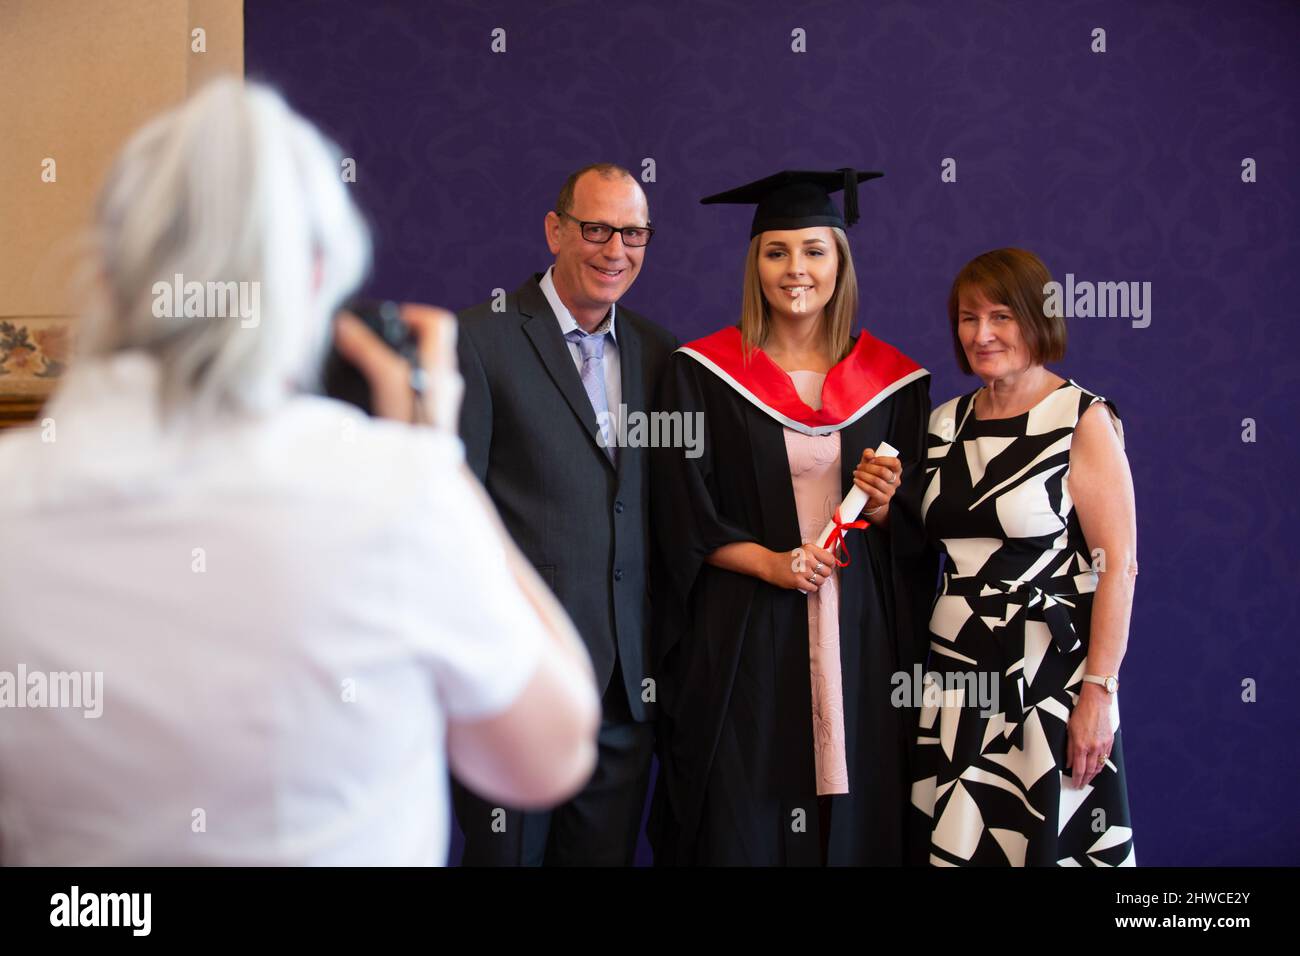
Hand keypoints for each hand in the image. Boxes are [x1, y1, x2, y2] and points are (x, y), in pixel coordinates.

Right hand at [333, 303, 462, 428]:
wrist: (426, 472)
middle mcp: (445, 380)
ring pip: (419, 369)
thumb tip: (344, 325)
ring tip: (369, 369)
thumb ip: (366, 349)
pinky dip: (396, 387)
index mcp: (440, 364)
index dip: (415, 313)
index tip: (390, 320)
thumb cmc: (413, 425)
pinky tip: (376, 397)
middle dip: (397, 339)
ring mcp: (440, 401)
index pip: (439, 323)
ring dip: (395, 363)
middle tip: (371, 343)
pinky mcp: (429, 420)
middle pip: (427, 344)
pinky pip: (414, 392)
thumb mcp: (387, 378)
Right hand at [765, 543, 838, 593]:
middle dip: (823, 574)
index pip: (830, 559)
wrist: (771, 565)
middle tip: (816, 573)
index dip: (830, 565)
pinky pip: (814, 588)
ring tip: (809, 578)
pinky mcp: (798, 581)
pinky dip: (811, 587)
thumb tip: (834, 562)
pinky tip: (805, 583)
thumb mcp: (803, 551)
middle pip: (827, 571)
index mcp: (809, 549)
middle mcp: (807, 558)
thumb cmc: (788, 559)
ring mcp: (803, 570)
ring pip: (821, 581)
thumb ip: (817, 555)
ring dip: (817, 582)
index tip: (826, 566)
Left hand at [852, 448, 901, 511]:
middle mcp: (896, 481)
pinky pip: (873, 491)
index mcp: (896, 470)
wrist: (869, 497)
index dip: (883, 459)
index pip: (895, 463)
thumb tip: (869, 454)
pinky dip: (863, 485)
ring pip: (877, 481)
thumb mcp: (870, 463)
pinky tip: (856, 481)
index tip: (871, 459)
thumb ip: (869, 454)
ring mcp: (891, 491)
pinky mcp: (884, 500)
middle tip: (859, 467)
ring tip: (856, 473)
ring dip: (863, 475)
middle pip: (883, 471)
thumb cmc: (871, 476)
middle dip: (868, 467)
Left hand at [1066, 683, 1114, 788]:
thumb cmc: (1080, 713)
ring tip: (1088, 779)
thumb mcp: (1069, 730)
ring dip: (1094, 775)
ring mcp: (1103, 745)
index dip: (1077, 779)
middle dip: (1085, 780)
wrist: (1096, 702)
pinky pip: (1106, 757)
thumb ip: (1069, 748)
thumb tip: (1068, 763)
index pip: (1079, 769)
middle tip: (1081, 785)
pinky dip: (1101, 765)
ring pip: (1099, 766)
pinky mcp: (1110, 741)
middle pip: (1090, 770)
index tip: (1075, 784)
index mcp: (1081, 745)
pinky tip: (1097, 768)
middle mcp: (1093, 747)